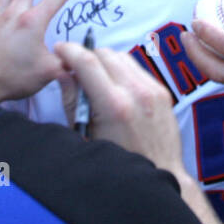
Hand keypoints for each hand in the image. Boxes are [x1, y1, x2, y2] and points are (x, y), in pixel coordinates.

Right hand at [55, 43, 183, 172]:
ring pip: (123, 57)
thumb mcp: (86, 135)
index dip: (69, 50)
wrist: (159, 173)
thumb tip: (63, 73)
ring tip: (94, 76)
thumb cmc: (119, 162)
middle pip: (105, 54)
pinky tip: (114, 85)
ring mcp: (153, 91)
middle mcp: (136, 93)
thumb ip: (73, 101)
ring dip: (104, 61)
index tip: (59, 49)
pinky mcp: (163, 92)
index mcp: (114, 105)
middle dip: (86, 55)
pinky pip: (138, 68)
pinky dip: (122, 70)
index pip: (88, 62)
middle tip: (73, 66)